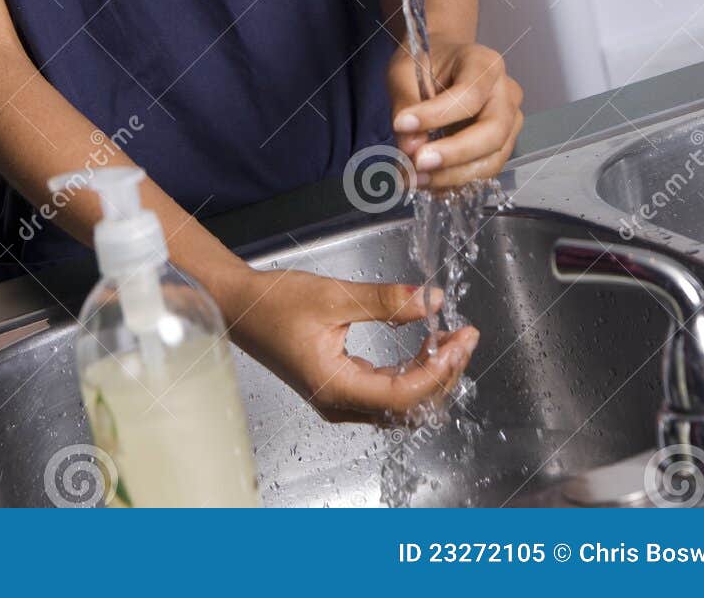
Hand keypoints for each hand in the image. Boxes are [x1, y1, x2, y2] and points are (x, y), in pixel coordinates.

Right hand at [225, 265, 478, 423]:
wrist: (239, 307)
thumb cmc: (276, 303)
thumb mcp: (333, 295)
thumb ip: (385, 300)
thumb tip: (431, 300)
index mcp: (337, 388)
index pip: (405, 395)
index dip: (440, 370)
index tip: (461, 339)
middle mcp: (341, 404)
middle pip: (410, 408)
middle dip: (444, 374)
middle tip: (464, 336)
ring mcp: (341, 399)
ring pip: (402, 403)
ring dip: (431, 374)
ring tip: (448, 338)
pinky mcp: (341, 387)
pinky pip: (388, 391)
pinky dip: (413, 371)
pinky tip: (425, 345)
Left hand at [388, 40, 522, 191]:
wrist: (442, 62)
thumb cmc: (425, 62)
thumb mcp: (404, 72)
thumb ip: (405, 103)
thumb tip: (410, 147)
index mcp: (484, 64)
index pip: (469, 94)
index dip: (436, 114)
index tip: (400, 124)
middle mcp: (506, 92)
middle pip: (493, 132)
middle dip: (454, 154)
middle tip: (418, 163)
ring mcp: (510, 120)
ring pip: (493, 158)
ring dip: (454, 175)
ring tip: (417, 178)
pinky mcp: (503, 144)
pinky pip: (485, 169)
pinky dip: (456, 180)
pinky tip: (428, 181)